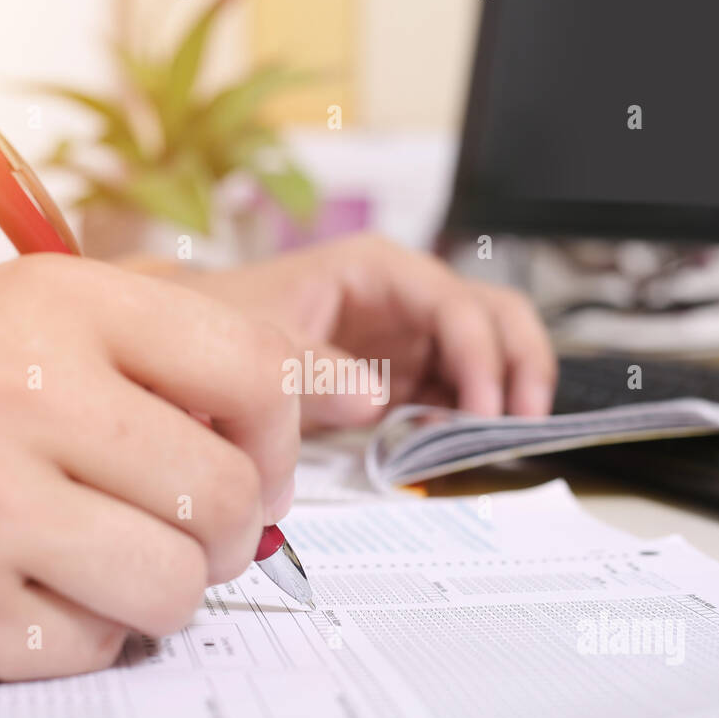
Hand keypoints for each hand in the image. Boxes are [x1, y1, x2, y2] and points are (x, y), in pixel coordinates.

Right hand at [0, 254, 298, 680]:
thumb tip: (346, 390)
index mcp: (55, 304)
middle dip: (227, 530)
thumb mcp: (21, 326)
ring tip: (99, 560)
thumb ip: (174, 353)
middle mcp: (22, 392)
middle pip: (232, 494)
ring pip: (182, 584)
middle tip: (176, 527)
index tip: (250, 458)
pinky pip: (100, 647)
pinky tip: (25, 593)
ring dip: (161, 590)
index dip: (280, 434)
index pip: (258, 368)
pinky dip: (83, 632)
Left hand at [173, 233, 555, 428]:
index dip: (480, 354)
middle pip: (495, 316)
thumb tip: (375, 401)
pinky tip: (455, 447)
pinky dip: (468, 418)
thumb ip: (314, 371)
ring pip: (488, 353)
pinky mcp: (404, 375)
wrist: (198, 348)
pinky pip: (457, 391)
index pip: (455, 302)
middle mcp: (406, 298)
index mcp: (377, 270)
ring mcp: (410, 337)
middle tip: (520, 423)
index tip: (485, 410)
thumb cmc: (227, 325)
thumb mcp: (262, 344)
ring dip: (502, 394)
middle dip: (519, 364)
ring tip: (492, 442)